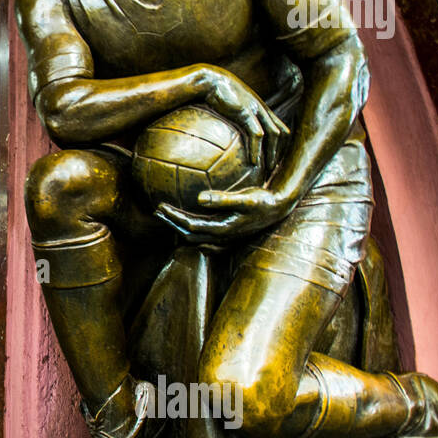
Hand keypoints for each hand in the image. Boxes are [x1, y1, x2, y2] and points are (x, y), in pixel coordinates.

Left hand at [156, 186, 293, 244]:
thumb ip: (222, 199)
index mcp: (222, 229)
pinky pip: (204, 239)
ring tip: (167, 217)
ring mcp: (225, 239)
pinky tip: (188, 223)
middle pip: (188, 234)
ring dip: (179, 228)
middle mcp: (221, 237)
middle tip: (157, 211)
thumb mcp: (245, 198)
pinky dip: (192, 232)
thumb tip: (198, 198)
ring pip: (195, 238)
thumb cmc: (263, 200)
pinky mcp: (229, 235)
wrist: (281, 208)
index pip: (189, 225)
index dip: (172, 217)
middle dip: (171, 224)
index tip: (159, 206)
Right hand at [200, 67, 288, 175]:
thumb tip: (224, 131)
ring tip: (268, 168)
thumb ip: (232, 115)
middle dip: (280, 150)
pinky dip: (257, 150)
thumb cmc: (213, 92)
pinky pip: (256, 135)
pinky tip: (254, 162)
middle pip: (281, 131)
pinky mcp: (247, 113)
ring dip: (273, 153)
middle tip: (275, 167)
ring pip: (273, 135)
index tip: (274, 156)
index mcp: (259, 106)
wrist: (208, 81)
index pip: (278, 125)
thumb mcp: (227, 104)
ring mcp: (256, 110)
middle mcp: (262, 108)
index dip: (279, 142)